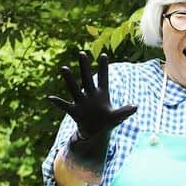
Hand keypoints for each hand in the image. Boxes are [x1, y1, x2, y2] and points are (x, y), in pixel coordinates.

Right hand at [48, 48, 136, 169]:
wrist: (96, 132)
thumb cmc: (108, 122)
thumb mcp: (117, 117)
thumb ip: (125, 111)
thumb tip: (135, 107)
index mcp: (102, 94)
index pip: (103, 78)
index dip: (104, 67)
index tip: (103, 54)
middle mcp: (90, 95)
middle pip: (87, 79)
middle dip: (85, 67)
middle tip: (82, 53)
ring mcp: (81, 102)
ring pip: (74, 89)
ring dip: (69, 79)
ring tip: (63, 68)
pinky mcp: (75, 112)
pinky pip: (65, 106)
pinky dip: (58, 103)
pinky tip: (50, 98)